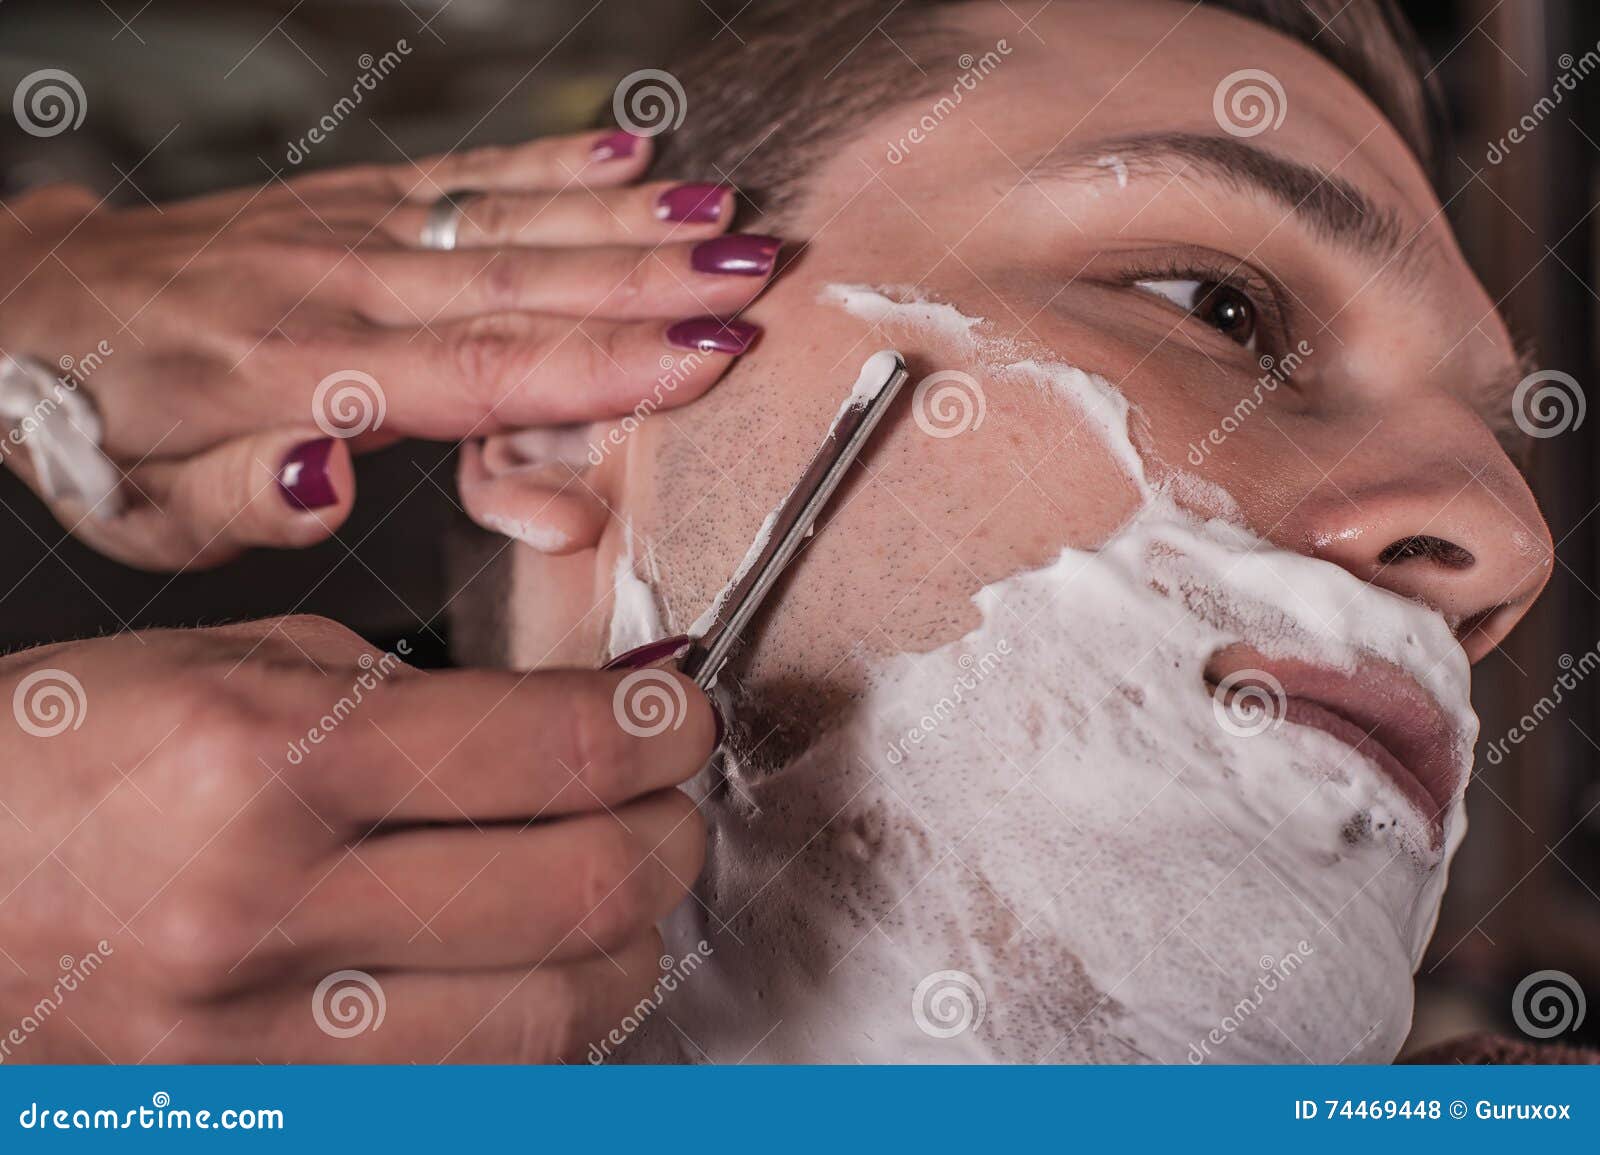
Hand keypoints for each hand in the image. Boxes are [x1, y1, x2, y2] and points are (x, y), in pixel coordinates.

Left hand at [0, 129, 771, 569]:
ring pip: (509, 221)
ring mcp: (346, 230)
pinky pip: (462, 174)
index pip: (480, 371)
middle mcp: (335, 284)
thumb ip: (247, 497)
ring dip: (628, 219)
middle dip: (652, 282)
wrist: (26, 311)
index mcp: (296, 373)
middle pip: (521, 282)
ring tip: (728, 214)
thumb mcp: (144, 512)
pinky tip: (627, 153)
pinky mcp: (348, 201)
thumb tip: (337, 477)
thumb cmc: (96, 429)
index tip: (702, 359)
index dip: (602, 367)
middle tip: (757, 277)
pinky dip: (551, 162)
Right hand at [0, 616, 711, 1061]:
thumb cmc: (67, 756)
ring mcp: (254, 1046)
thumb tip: (585, 722)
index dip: (659, 730)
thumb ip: (422, 694)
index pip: (551, 754)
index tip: (680, 718)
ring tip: (612, 891)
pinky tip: (528, 972)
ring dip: (623, 948)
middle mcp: (264, 912)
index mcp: (266, 758)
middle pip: (580, 897)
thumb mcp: (236, 667)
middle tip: (667, 802)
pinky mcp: (255, 1117)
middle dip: (669, 837)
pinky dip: (534, 1030)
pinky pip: (465, 1094)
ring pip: (549, 1023)